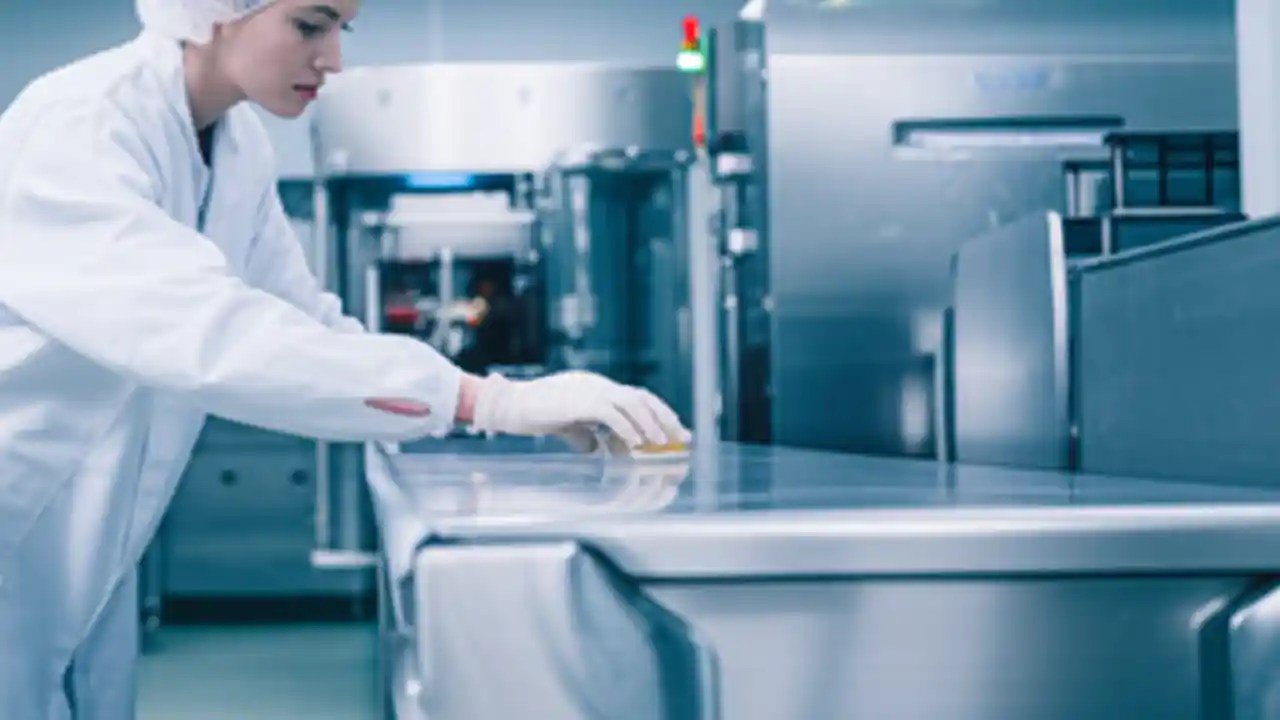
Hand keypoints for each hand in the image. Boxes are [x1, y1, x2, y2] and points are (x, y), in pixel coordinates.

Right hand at [469, 371, 690, 451]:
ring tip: (661, 442)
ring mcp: (590, 391)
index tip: (675, 431)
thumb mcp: (566, 425)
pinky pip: (610, 413)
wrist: (510, 405)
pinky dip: (626, 428)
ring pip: (631, 403)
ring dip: (650, 423)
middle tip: (681, 437)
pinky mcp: (580, 401)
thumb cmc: (534, 414)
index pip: (637, 398)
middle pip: (642, 398)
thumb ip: (583, 433)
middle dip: (664, 417)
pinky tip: (635, 444)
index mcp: (598, 389)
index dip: (658, 413)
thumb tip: (594, 448)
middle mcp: (599, 386)